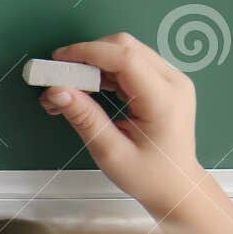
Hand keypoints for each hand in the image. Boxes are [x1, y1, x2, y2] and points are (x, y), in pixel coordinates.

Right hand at [44, 33, 232, 233]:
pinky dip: (103, 70)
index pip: (125, 58)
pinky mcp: (164, 82)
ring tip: (68, 88)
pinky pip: (130, 63)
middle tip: (58, 78)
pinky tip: (86, 89)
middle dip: (87, 56)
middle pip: (126, 47)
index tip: (56, 62)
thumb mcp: (110, 152)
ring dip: (93, 63)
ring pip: (126, 51)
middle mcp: (173, 81)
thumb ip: (84, 118)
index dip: (87, 52)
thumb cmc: (147, 176)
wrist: (176, 186)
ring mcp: (171, 79)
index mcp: (164, 99)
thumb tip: (55, 91)